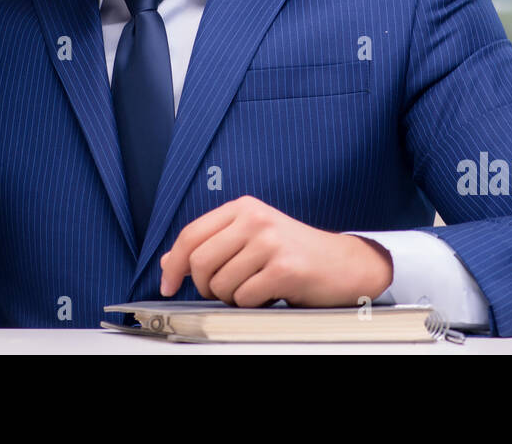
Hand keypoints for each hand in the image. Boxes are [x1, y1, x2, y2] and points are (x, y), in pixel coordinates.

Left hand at [158, 195, 392, 306]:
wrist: (344, 264)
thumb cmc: (295, 253)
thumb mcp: (250, 239)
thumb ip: (211, 246)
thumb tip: (168, 261)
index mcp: (243, 207)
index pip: (191, 234)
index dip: (173, 264)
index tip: (167, 285)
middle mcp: (255, 219)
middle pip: (199, 262)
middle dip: (205, 286)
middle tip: (223, 291)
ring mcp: (271, 242)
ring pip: (221, 284)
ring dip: (232, 297)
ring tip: (255, 288)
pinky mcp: (284, 268)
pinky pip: (245, 298)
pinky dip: (252, 305)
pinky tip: (269, 294)